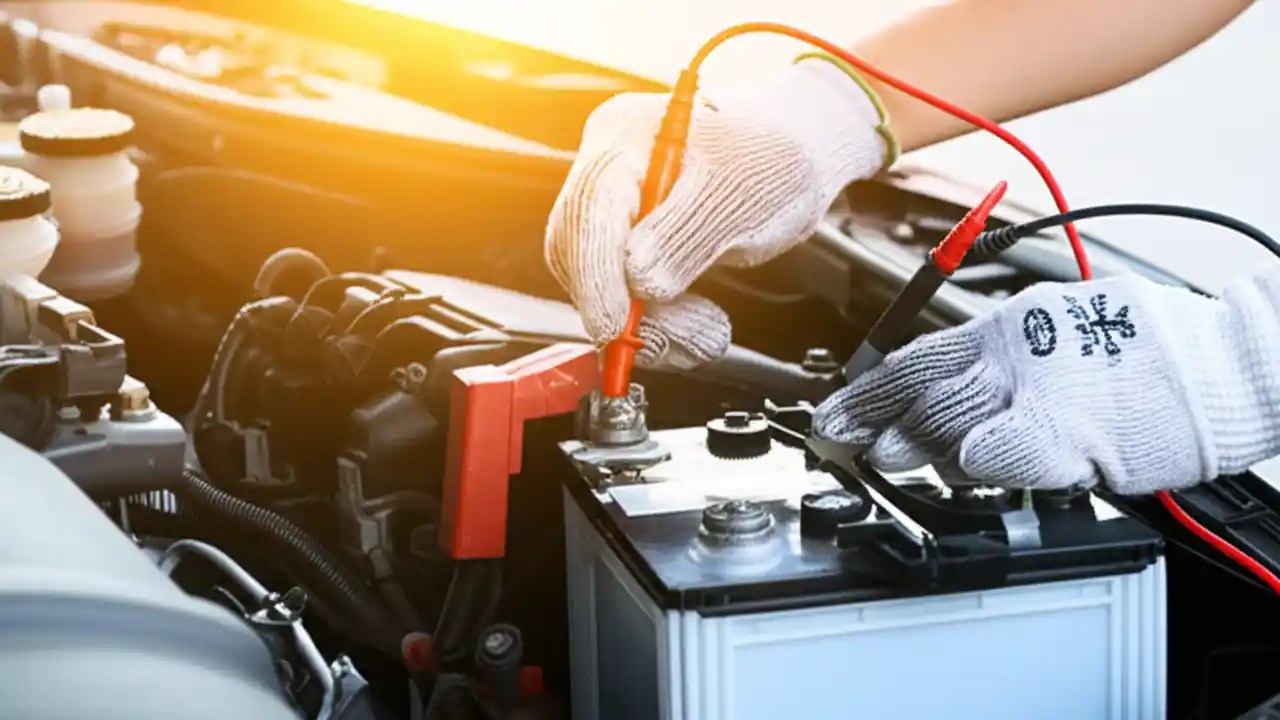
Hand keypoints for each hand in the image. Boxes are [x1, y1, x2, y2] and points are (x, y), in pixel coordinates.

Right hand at [545, 57, 891, 368]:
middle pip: (580, 253)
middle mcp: (608, 174)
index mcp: (624, 138)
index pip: (589, 211)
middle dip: (623, 308)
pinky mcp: (632, 245)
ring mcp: (617, 211)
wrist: (797, 154)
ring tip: (706, 333)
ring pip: (600, 284)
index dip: (595, 275)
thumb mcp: (741, 195)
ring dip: (650, 325)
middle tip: (677, 338)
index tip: (614, 326)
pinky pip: (626, 296)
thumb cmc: (774, 155)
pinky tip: (698, 326)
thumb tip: (637, 281)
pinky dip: (661, 323)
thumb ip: (686, 237)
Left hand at [813, 270, 1279, 494]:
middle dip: (876, 422)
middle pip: (922, 393)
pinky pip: (1006, 454)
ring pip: (952, 424)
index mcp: (1009, 325)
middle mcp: (1017, 354)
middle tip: (847, 442)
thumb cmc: (1149, 348)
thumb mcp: (1059, 326)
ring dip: (914, 446)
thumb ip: (1001, 357)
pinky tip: (959, 466)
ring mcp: (1042, 394)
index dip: (867, 390)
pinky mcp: (1074, 434)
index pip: (917, 357)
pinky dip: (977, 463)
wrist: (1224, 362)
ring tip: (888, 459)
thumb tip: (946, 383)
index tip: (835, 411)